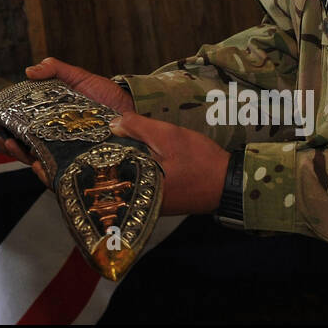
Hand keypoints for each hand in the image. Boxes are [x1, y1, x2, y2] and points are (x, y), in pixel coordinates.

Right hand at [0, 56, 133, 164]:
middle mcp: (53, 141)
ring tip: (19, 148)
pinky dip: (45, 173)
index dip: (3, 127)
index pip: (18, 127)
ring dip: (21, 157)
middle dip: (7, 146)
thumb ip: (56, 70)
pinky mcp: (79, 168)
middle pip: (21, 149)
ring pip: (35, 164)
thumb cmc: (107, 96)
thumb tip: (29, 71)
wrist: (134, 111)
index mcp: (48, 121)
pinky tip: (39, 164)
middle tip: (4, 138)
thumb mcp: (79, 78)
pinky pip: (58, 177)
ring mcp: (65, 156)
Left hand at [108, 113, 229, 214]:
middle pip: (118, 173)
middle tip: (110, 135)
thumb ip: (138, 127)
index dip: (103, 148)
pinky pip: (143, 181)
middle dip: (115, 155)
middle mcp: (141, 201)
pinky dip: (142, 168)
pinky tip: (143, 154)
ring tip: (124, 140)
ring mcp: (151, 203)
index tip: (97, 134)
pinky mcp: (161, 201)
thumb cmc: (200, 161)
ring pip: (130, 176)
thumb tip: (113, 123)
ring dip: (129, 160)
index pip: (108, 167)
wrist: (230, 182)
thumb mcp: (168, 136)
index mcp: (139, 187)